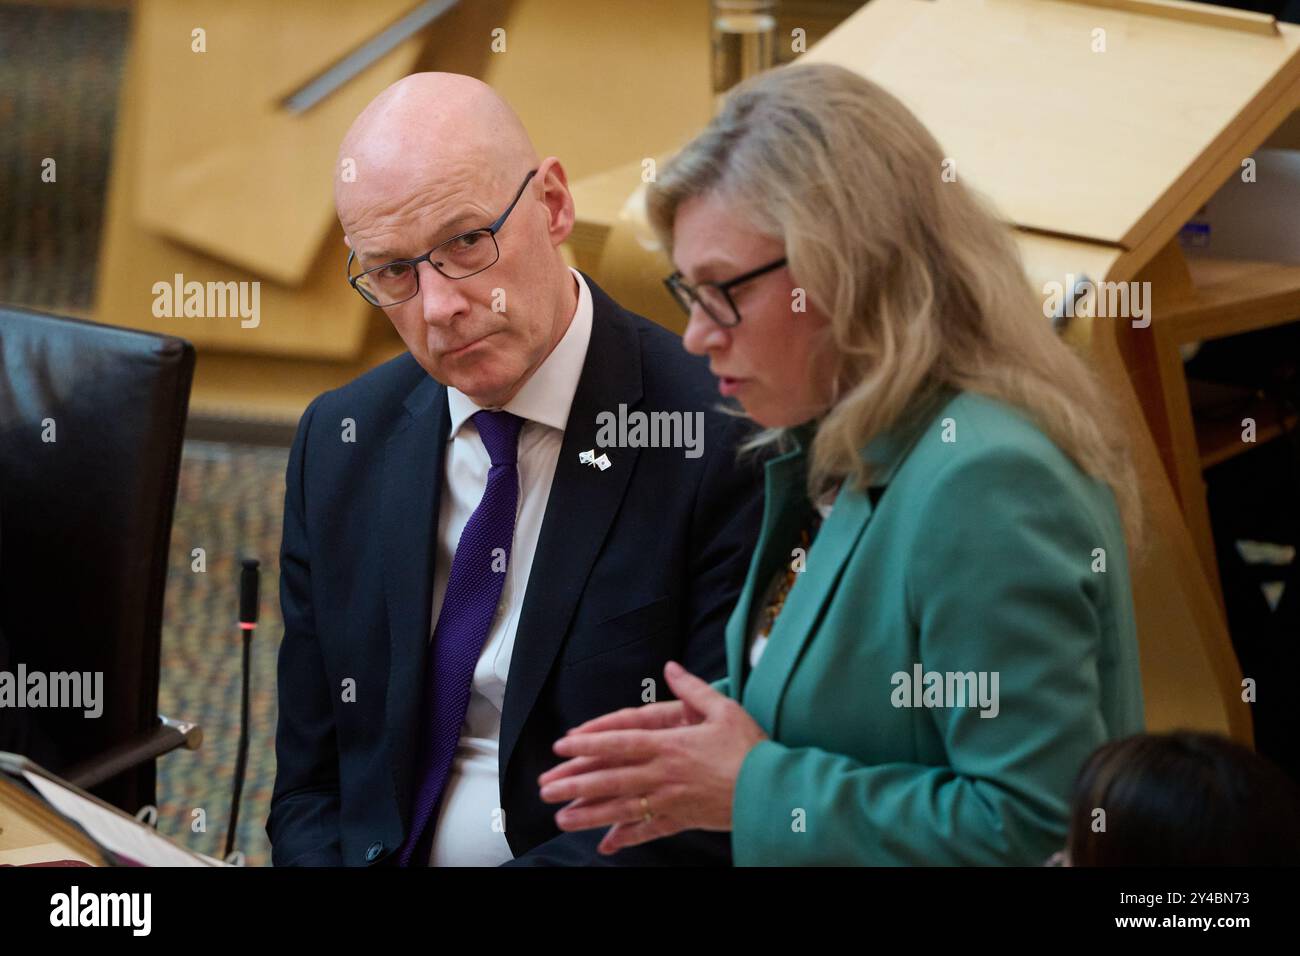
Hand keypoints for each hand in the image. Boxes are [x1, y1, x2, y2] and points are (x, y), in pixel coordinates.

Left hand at [538, 661, 767, 854]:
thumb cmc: (751, 748)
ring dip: (589, 814)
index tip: (562, 746)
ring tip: (561, 818)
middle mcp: (664, 774)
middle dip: (575, 782)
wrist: (775, 791)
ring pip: (622, 808)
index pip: (620, 742)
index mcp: (671, 744)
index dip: (589, 744)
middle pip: (611, 779)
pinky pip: (650, 830)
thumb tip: (672, 667)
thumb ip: (693, 688)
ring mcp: (671, 800)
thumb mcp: (724, 709)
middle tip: (546, 787)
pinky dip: (627, 839)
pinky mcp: (682, 820)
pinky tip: (606, 846)